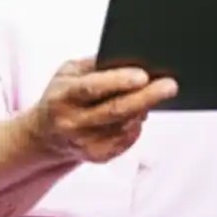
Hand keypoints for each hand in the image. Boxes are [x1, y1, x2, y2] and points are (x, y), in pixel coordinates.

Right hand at [25, 58, 176, 163]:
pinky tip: (140, 113)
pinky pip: (126, 140)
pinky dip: (137, 125)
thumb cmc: (63, 94)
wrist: (45, 134)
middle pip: (115, 111)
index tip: (143, 75)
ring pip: (124, 126)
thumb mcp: (68, 72)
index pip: (92, 88)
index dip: (118, 81)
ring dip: (144, 110)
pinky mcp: (97, 156)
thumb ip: (94, 64)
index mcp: (63, 96)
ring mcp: (84, 143)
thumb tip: (128, 60)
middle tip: (170, 86)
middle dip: (146, 97)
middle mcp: (72, 122)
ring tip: (158, 92)